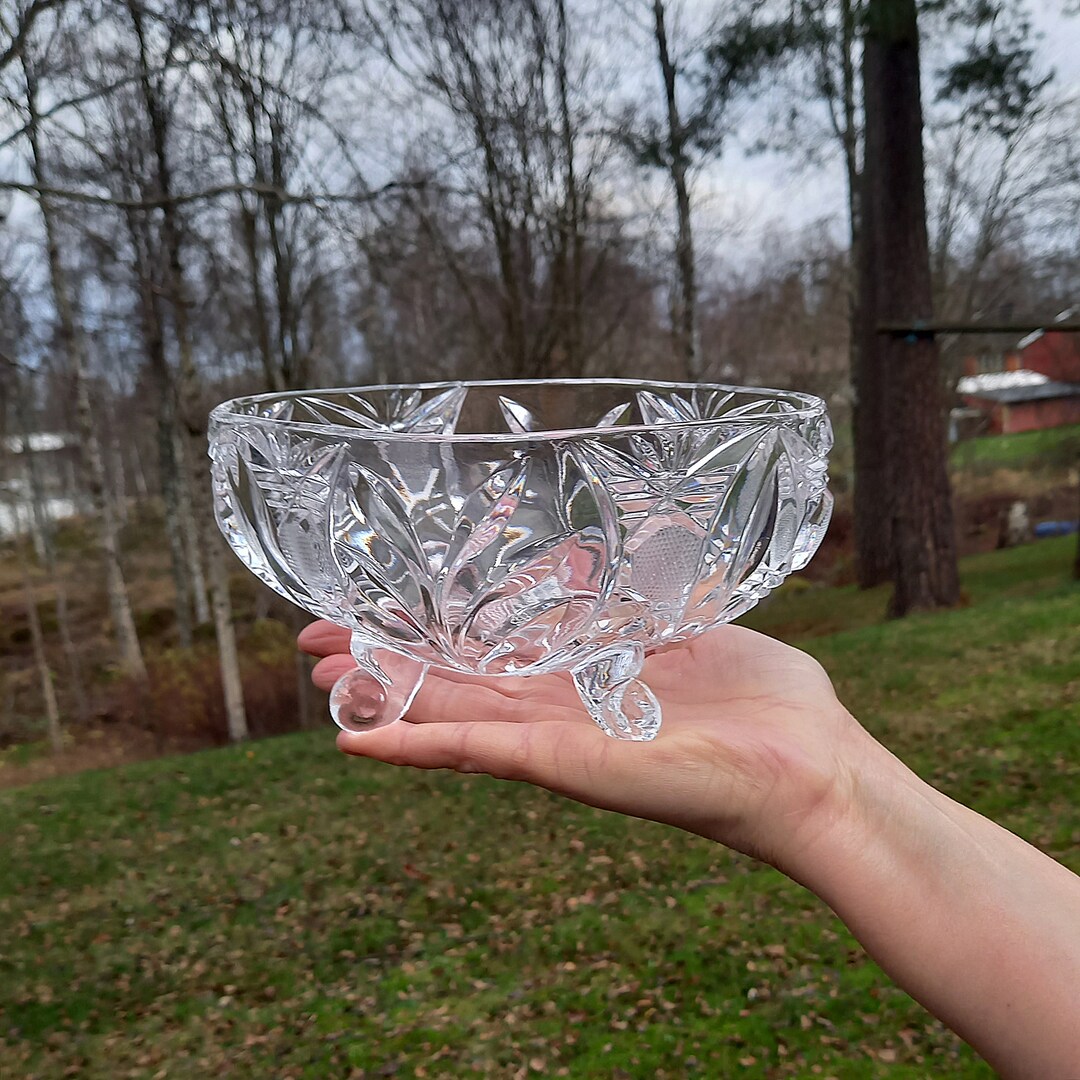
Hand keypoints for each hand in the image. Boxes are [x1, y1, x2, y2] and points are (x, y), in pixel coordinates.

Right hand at [298, 620, 867, 875]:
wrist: (809, 765)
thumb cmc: (764, 702)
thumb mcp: (689, 626)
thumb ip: (635, 601)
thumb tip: (596, 561)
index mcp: (582, 676)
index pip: (487, 649)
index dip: (430, 628)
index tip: (378, 605)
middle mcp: (558, 710)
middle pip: (451, 682)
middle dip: (384, 660)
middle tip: (315, 640)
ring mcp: (553, 739)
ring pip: (446, 714)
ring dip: (381, 696)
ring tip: (319, 677)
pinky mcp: (561, 763)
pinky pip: (472, 756)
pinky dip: (411, 749)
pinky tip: (354, 740)